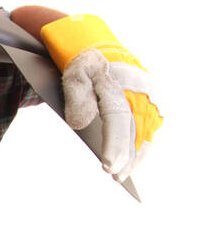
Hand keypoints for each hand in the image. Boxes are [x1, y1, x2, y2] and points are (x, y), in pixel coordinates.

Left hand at [61, 48, 161, 181]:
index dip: (114, 145)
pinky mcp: (154, 105)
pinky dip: (141, 148)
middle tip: (115, 176)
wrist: (104, 52)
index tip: (107, 165)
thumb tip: (79, 123)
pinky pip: (149, 131)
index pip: (118, 119)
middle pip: (134, 131)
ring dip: (135, 156)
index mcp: (117, 84)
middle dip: (125, 157)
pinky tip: (130, 163)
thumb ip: (75, 99)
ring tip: (121, 176)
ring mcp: (150, 99)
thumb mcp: (74, 76)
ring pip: (145, 134)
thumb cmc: (86, 67)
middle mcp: (140, 92)